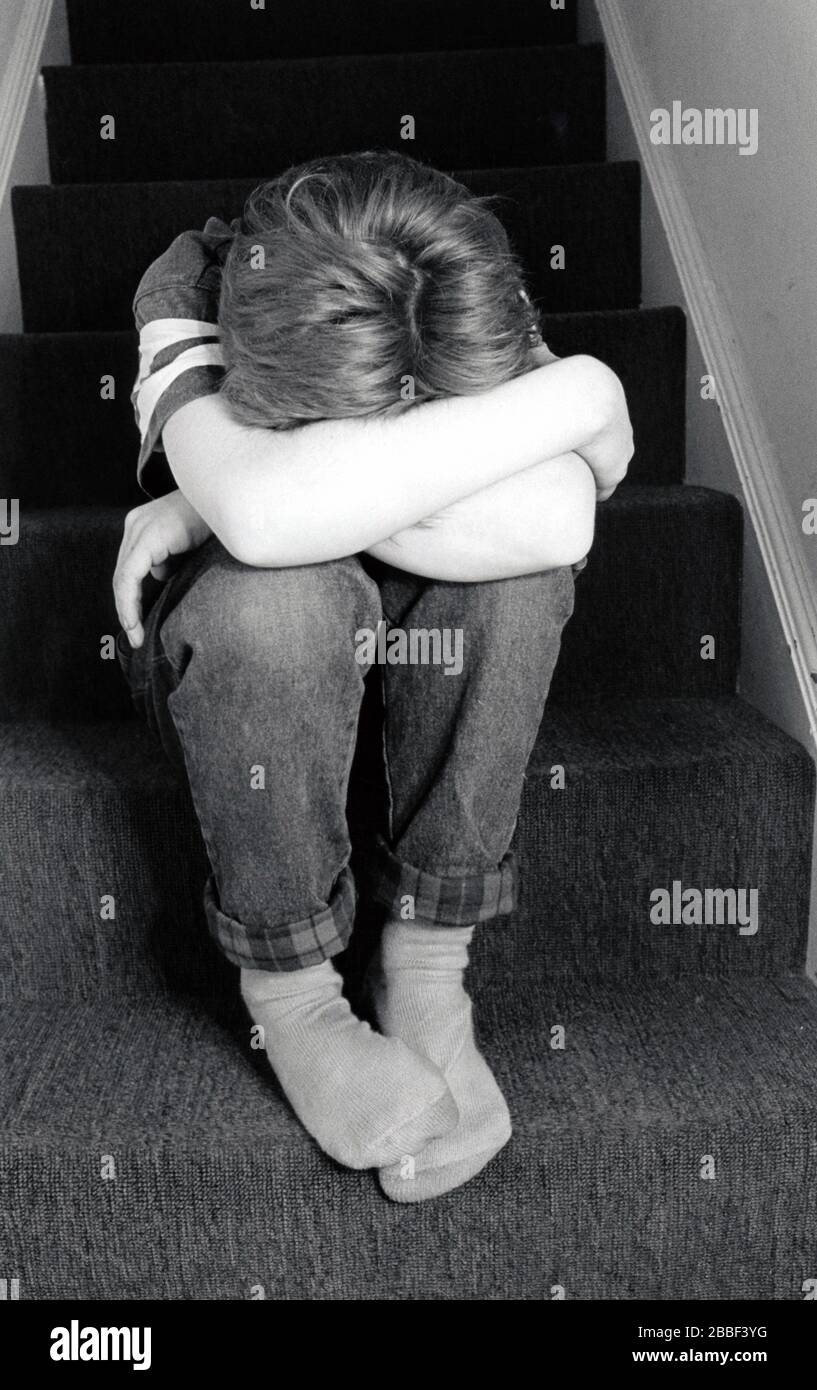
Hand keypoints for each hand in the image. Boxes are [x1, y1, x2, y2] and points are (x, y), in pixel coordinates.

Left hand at [113, 490, 211, 646]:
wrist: (235, 501)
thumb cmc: (220, 523)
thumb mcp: (191, 545)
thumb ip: (173, 558)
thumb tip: (162, 575)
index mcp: (145, 524)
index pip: (130, 568)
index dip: (131, 599)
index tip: (136, 627)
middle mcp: (137, 524)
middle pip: (123, 573)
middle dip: (127, 608)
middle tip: (135, 638)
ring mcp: (140, 528)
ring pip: (123, 577)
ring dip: (127, 609)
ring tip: (136, 635)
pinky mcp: (148, 537)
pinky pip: (129, 576)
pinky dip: (129, 602)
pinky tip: (134, 622)